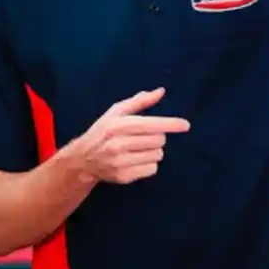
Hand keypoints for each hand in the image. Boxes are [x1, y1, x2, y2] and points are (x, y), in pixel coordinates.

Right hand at [68, 88, 189, 184]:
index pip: (150, 124)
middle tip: (145, 137)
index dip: (170, 124)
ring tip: (139, 149)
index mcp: (118, 125)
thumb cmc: (103, 131)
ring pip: (157, 155)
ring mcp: (120, 162)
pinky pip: (152, 169)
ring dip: (154, 151)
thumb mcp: (116, 112)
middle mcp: (118, 144)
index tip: (185, 125)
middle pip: (158, 140)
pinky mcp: (124, 176)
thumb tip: (161, 91)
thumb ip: (139, 101)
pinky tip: (136, 160)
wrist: (83, 159)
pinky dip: (149, 164)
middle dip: (157, 137)